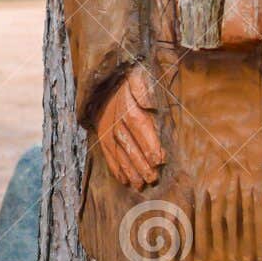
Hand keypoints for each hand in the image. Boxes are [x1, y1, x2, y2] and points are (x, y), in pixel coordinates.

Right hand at [94, 65, 164, 190]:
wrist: (106, 76)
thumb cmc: (131, 78)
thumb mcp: (139, 75)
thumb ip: (143, 86)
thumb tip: (149, 103)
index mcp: (126, 103)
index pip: (138, 124)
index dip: (149, 142)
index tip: (159, 159)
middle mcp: (114, 118)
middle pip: (128, 142)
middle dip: (140, 163)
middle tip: (152, 179)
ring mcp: (106, 127)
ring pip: (117, 151)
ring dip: (128, 169)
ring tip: (139, 185)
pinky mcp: (101, 133)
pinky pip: (107, 152)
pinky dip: (115, 168)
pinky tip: (123, 180)